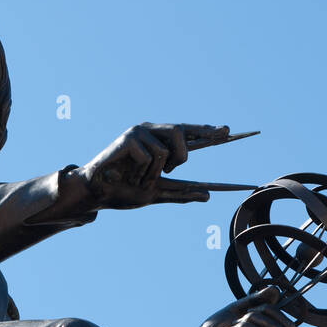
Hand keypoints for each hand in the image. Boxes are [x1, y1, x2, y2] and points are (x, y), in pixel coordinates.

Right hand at [78, 123, 227, 208]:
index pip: (188, 132)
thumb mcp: (158, 193)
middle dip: (180, 156)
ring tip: (138, 178)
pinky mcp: (128, 138)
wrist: (100, 193)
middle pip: (181, 132)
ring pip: (165, 151)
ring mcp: (139, 132)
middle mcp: (151, 131)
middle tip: (170, 171)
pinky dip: (142, 172)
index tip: (226, 131)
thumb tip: (209, 195)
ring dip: (154, 174)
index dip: (206, 130)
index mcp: (160, 141)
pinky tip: (129, 174)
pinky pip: (149, 157)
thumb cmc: (125, 190)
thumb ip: (183, 193)